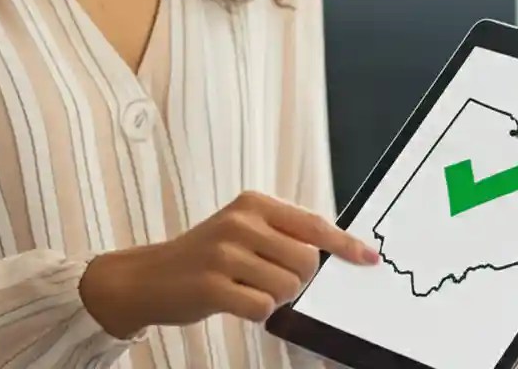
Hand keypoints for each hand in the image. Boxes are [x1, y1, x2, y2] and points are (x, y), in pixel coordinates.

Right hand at [79, 190, 378, 337]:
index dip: (344, 244)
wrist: (148, 277)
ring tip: (246, 288)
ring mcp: (224, 254)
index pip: (313, 223)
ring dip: (274, 298)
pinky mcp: (212, 286)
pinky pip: (262, 308)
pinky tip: (236, 301)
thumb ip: (281, 233)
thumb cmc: (204, 256)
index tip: (368, 257)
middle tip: (268, 279)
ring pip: (287, 287)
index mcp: (252, 204)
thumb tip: (331, 250)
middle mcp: (240, 223)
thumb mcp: (241, 229)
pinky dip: (257, 312)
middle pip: (306, 261)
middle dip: (298, 280)